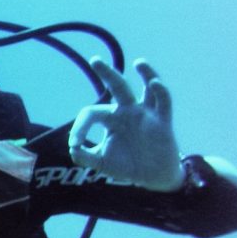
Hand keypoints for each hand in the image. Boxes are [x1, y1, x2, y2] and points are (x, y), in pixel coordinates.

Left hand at [69, 58, 183, 191]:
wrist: (151, 177)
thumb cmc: (126, 165)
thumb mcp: (101, 162)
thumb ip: (85, 156)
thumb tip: (73, 149)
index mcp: (111, 119)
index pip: (91, 113)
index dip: (79, 126)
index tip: (75, 144)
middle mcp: (127, 111)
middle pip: (117, 87)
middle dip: (106, 73)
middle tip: (94, 60)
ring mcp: (146, 114)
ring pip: (145, 89)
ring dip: (145, 73)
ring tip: (138, 62)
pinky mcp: (162, 121)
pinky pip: (163, 102)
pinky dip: (160, 91)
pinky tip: (153, 83)